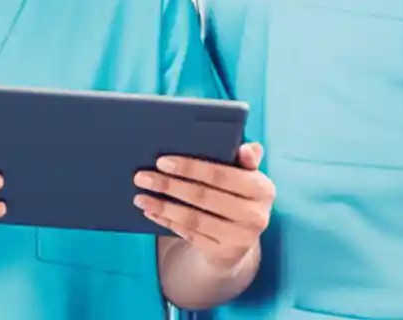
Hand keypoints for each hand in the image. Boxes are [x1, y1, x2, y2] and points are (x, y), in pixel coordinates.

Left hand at [133, 142, 273, 271]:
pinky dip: (167, 222)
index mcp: (262, 188)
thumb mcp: (246, 175)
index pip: (221, 175)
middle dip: (168, 185)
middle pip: (203, 196)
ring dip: (163, 206)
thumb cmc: (237, 194)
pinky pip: (190, 235)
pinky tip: (151, 212)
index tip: (162, 161)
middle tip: (142, 177)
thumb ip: (245, 159)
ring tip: (140, 196)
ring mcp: (240, 238)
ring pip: (193, 219)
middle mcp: (255, 215)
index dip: (190, 168)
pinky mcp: (224, 254)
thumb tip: (245, 148)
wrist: (242, 237)